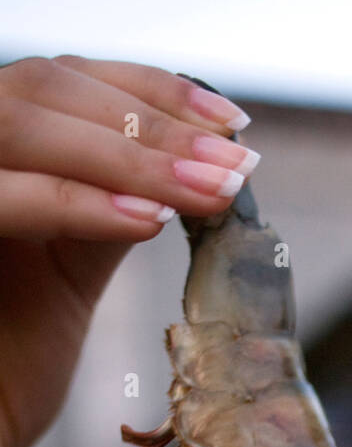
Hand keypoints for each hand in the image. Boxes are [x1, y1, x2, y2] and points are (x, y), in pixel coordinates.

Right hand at [0, 56, 259, 446]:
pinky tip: (148, 221)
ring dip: (130, 155)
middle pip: (49, 89)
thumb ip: (109, 208)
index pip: (66, 81)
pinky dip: (78, 200)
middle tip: (234, 166)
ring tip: (209, 191)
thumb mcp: (68, 272)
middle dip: (153, 124)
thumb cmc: (8, 365)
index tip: (229, 123)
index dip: (150, 91)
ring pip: (26, 126)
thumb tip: (189, 165)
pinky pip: (3, 196)